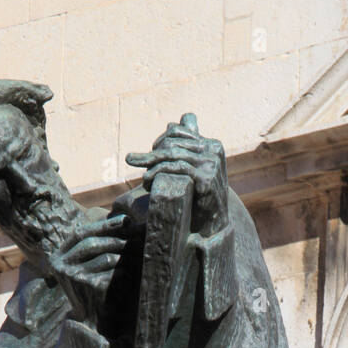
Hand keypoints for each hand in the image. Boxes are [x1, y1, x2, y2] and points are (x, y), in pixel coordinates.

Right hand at [45, 215, 129, 325]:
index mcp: (57, 257)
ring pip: (105, 258)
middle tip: (135, 238)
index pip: (80, 233)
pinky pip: (111, 273)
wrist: (92, 324)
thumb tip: (124, 221)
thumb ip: (96, 246)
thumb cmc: (94, 291)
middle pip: (92, 244)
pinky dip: (123, 274)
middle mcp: (60, 266)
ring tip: (134, 258)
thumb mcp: (88, 266)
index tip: (125, 221)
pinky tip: (128, 278)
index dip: (103, 225)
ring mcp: (72, 277)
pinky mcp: (86, 288)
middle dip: (116, 240)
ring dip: (124, 257)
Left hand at [125, 113, 228, 238]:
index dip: (158, 140)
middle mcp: (214, 150)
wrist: (214, 224)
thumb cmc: (201, 197)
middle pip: (173, 143)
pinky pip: (176, 168)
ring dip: (150, 163)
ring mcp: (212, 163)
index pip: (177, 132)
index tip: (147, 154)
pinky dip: (157, 172)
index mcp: (212, 144)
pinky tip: (147, 180)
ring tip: (138, 175)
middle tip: (132, 161)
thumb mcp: (196, 167)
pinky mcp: (206, 178)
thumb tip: (171, 124)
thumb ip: (187, 146)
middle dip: (150, 154)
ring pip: (172, 154)